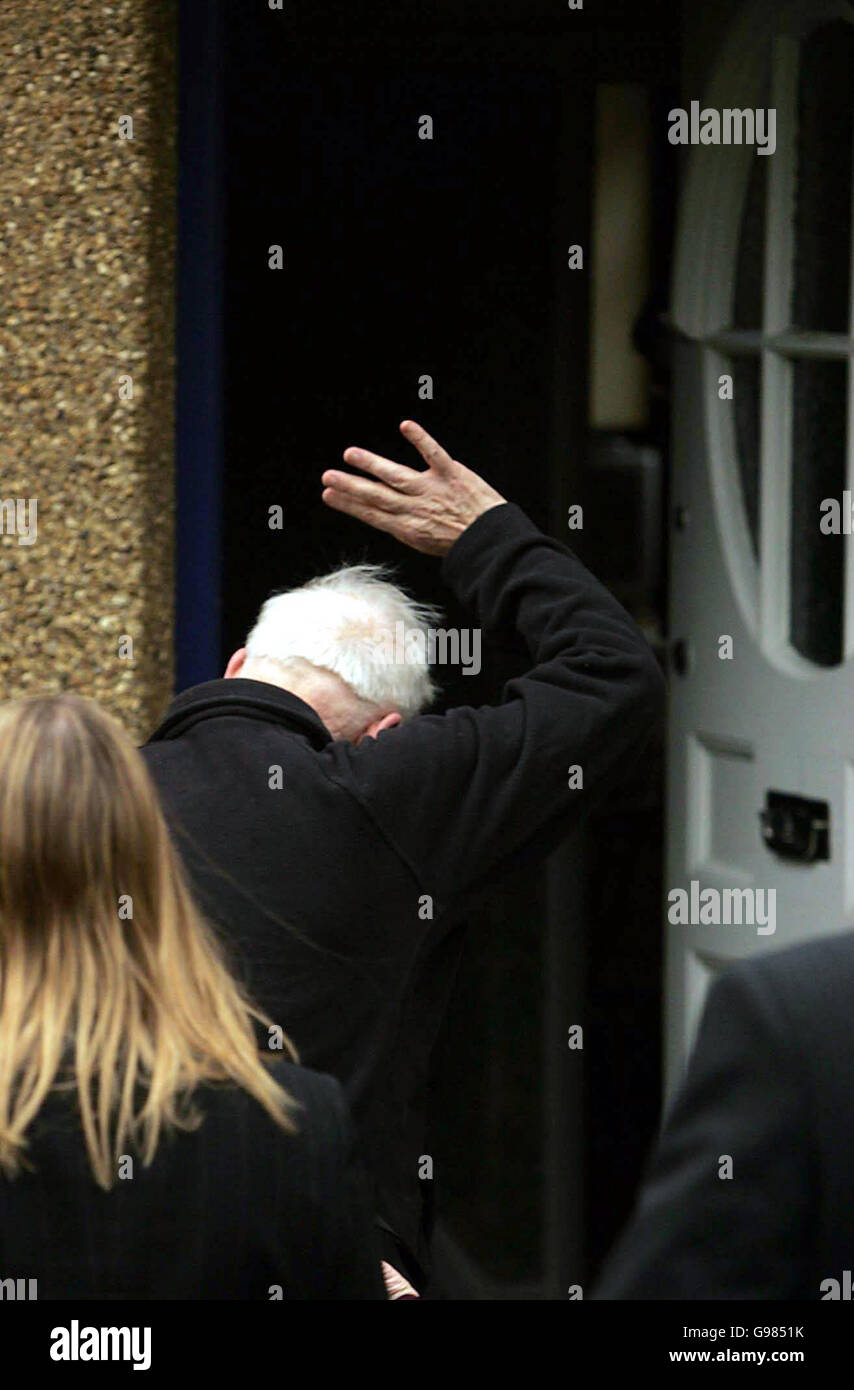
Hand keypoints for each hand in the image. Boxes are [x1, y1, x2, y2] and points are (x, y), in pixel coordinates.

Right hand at [321, 420, 505, 556]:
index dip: (348, 504)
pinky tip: (405, 426)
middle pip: (377, 496)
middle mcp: (416, 509)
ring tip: (350, 454)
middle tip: (328, 477)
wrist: (492, 539)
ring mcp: (432, 490)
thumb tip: (378, 514)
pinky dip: (420, 439)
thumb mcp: (425, 541)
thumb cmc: (460, 541)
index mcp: (408, 528)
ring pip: (396, 475)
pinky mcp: (452, 474)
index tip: (328, 494)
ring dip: (372, 464)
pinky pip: (434, 454)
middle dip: (350, 487)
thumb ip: (402, 524)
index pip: (371, 514)